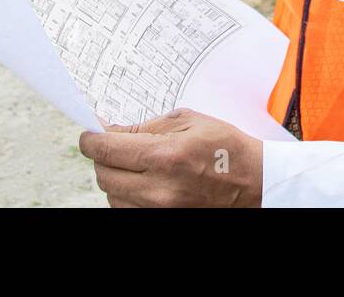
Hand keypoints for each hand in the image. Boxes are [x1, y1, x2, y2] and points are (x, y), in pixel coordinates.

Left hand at [79, 108, 262, 207]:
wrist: (254, 182)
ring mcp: (159, 210)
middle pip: (103, 174)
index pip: (106, 149)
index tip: (88, 134)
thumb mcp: (188, 122)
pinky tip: (143, 182)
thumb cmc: (225, 148)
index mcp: (164, 156)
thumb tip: (110, 130)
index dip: (90, 140)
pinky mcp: (162, 221)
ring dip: (115, 177)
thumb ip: (145, 126)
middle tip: (114, 146)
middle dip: (103, 157)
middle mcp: (158, 188)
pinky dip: (127, 195)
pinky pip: (126, 209)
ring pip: (112, 195)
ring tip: (136, 165)